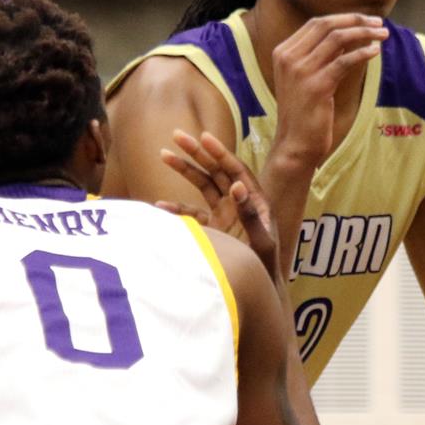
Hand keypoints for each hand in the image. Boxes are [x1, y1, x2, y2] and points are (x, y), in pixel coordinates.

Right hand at [158, 130, 285, 281]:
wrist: (258, 290)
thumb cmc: (264, 268)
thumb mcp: (260, 241)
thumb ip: (250, 215)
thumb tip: (237, 185)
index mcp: (253, 201)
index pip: (235, 170)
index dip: (220, 153)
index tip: (203, 137)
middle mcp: (238, 203)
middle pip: (216, 171)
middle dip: (197, 153)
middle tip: (176, 134)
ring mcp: (224, 214)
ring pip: (202, 186)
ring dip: (185, 170)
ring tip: (164, 154)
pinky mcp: (212, 228)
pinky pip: (191, 213)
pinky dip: (176, 209)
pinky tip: (160, 206)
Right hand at [270, 14, 387, 165]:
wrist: (294, 144)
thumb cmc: (303, 112)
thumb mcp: (304, 78)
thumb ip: (317, 56)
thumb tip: (344, 37)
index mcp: (283, 52)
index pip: (316, 23)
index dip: (343, 18)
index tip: (365, 19)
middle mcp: (289, 58)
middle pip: (326, 25)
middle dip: (356, 20)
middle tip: (379, 23)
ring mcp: (301, 71)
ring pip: (337, 39)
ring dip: (364, 33)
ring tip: (382, 35)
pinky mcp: (317, 86)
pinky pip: (344, 61)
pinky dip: (362, 53)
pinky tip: (375, 52)